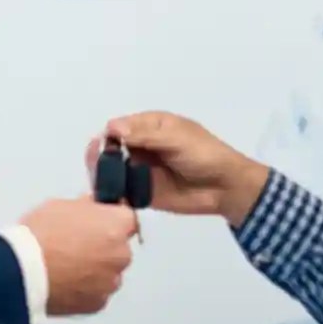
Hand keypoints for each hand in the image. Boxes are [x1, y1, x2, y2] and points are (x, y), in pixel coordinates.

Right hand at [20, 196, 136, 315]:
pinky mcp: (97, 304)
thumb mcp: (61, 205)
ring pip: (110, 273)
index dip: (112, 218)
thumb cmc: (40, 235)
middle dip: (104, 246)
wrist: (22, 272)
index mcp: (116, 226)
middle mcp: (120, 255)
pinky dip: (86, 289)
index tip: (100, 221)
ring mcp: (110, 282)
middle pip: (120, 248)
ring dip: (96, 269)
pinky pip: (97, 293)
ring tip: (67, 267)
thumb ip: (86, 206)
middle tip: (77, 244)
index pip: (128, 218)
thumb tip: (93, 207)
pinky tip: (66, 282)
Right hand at [88, 111, 269, 227]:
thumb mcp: (176, 138)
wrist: (225, 187)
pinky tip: (105, 197)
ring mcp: (140, 171)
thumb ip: (145, 135)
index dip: (109, 136)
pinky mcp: (142, 193)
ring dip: (102, 175)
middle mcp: (140, 147)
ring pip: (112, 170)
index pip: (118, 127)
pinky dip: (111, 194)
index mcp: (149, 126)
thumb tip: (113, 128)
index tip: (105, 146)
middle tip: (97, 165)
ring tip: (99, 181)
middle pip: (110, 149)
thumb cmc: (204, 155)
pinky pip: (122, 192)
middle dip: (100, 155)